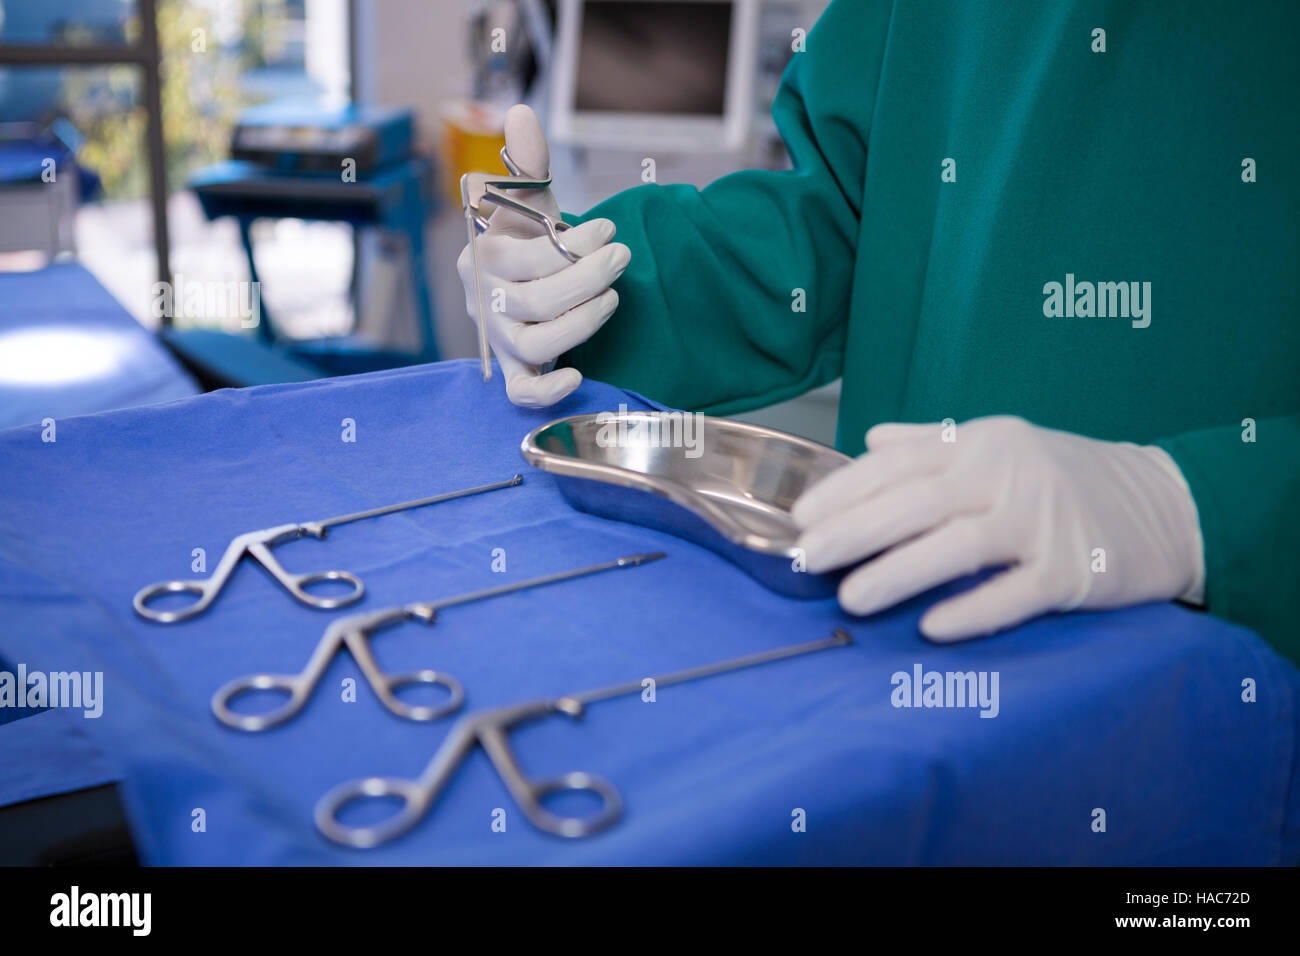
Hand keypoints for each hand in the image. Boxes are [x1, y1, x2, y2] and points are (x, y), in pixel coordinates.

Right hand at [457, 104, 630, 406]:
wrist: (522, 279)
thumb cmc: (527, 238)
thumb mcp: (527, 199)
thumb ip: (527, 162)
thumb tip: (523, 114)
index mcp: (484, 255)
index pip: (530, 257)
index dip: (575, 245)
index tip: (608, 229)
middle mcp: (485, 301)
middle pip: (538, 301)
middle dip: (589, 277)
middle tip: (622, 256)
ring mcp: (501, 339)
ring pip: (537, 342)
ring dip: (583, 321)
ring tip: (613, 297)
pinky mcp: (517, 370)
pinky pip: (521, 393)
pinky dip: (547, 390)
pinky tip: (578, 374)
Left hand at [792, 416, 1204, 640]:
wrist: (1167, 506)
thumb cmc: (1067, 478)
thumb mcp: (1004, 444)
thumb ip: (935, 442)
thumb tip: (871, 440)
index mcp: (984, 443)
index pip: (900, 463)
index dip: (846, 489)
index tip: (801, 518)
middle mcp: (1009, 475)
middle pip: (919, 502)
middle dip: (855, 531)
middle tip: (806, 559)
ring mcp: (1043, 523)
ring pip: (959, 546)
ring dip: (900, 572)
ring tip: (851, 598)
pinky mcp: (1074, 571)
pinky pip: (1014, 594)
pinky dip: (972, 610)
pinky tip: (931, 628)